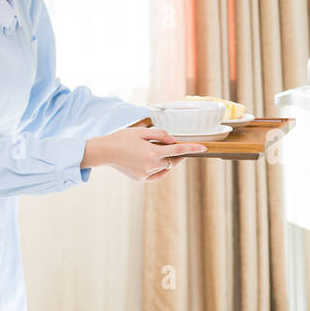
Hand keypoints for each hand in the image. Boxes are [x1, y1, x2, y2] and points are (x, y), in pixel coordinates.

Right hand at [82, 126, 206, 180]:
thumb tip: (173, 141)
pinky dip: (159, 168)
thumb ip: (160, 135)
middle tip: (178, 147)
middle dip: (178, 154)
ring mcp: (146, 174)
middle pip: (173, 160)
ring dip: (167, 160)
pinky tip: (154, 161)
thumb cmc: (122, 138)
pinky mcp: (142, 179)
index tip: (204, 148)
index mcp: (152, 152)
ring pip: (165, 168)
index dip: (192, 149)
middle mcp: (151, 165)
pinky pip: (157, 174)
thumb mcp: (142, 131)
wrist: (105, 152)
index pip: (178, 151)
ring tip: (156, 151)